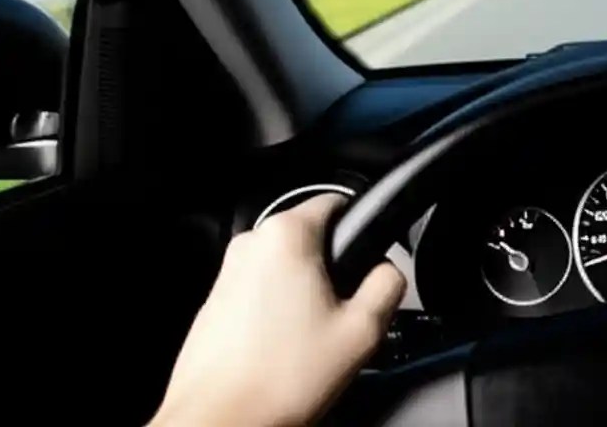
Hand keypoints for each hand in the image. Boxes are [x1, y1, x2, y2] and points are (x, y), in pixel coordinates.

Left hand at [150, 194, 405, 426]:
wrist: (221, 420)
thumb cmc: (279, 379)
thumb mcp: (363, 330)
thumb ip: (389, 285)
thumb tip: (390, 271)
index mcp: (287, 235)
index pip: (338, 201)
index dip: (363, 230)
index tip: (368, 262)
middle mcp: (251, 244)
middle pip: (313, 240)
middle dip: (333, 272)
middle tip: (342, 316)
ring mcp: (227, 274)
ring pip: (286, 270)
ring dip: (304, 296)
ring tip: (311, 340)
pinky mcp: (215, 304)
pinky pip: (261, 294)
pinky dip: (277, 315)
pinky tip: (285, 351)